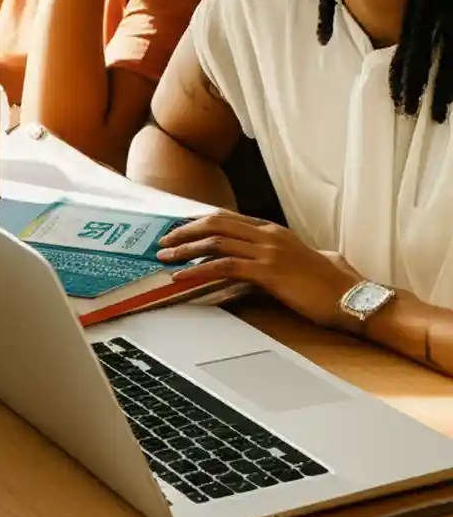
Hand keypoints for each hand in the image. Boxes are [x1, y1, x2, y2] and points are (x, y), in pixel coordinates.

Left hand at [155, 211, 362, 328]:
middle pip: (215, 224)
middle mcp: (268, 235)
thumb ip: (280, 254)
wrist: (352, 297)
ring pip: (215, 243)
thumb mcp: (302, 258)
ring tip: (164, 258)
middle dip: (185, 231)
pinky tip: (182, 277)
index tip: (179, 229)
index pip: (227, 219)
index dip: (199, 223)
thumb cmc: (332, 284)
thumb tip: (265, 260)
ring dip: (185, 250)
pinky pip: (223, 267)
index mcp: (273, 230)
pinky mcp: (267, 272)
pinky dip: (198, 270)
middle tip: (164, 242)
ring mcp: (267, 251)